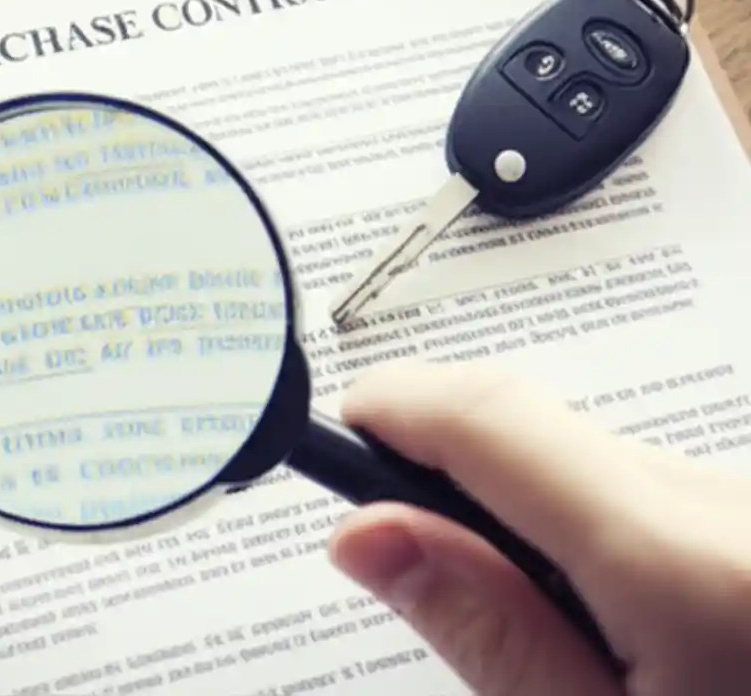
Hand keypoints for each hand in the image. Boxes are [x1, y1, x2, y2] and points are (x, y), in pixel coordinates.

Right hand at [329, 360, 750, 694]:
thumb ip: (489, 635)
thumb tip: (373, 534)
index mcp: (680, 565)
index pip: (493, 419)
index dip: (396, 407)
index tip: (341, 430)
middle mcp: (728, 505)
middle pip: (541, 437)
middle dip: (463, 490)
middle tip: (438, 586)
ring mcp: (747, 501)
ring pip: (595, 462)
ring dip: (539, 521)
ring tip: (569, 644)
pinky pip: (649, 490)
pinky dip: (605, 535)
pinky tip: (631, 625)